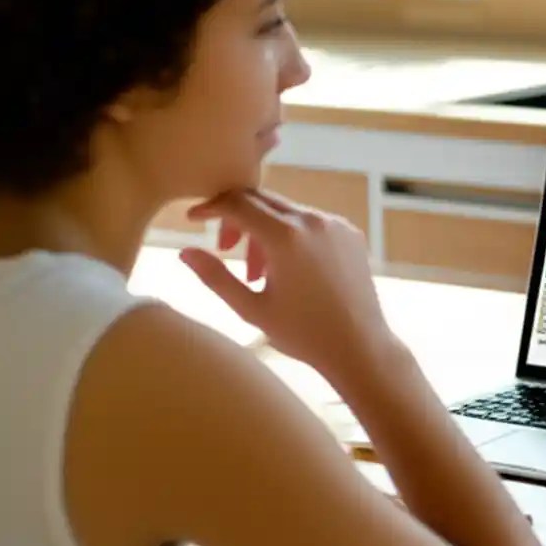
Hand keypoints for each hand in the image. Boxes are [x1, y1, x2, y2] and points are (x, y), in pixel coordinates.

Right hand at [180, 189, 397, 383]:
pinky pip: (311, 221)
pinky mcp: (351, 233)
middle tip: (225, 249)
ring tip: (259, 273)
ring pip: (285, 210)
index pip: (236, 203)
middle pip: (260, 199)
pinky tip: (289, 269)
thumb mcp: (251, 308)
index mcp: (285, 237)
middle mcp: (313, 221)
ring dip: (263, 230)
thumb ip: (215, 276)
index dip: (210, 207)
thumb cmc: (303, 334)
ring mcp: (335, 224)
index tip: (193, 219)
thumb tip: (184, 252)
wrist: (360, 346)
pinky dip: (290, 235)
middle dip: (235, 218)